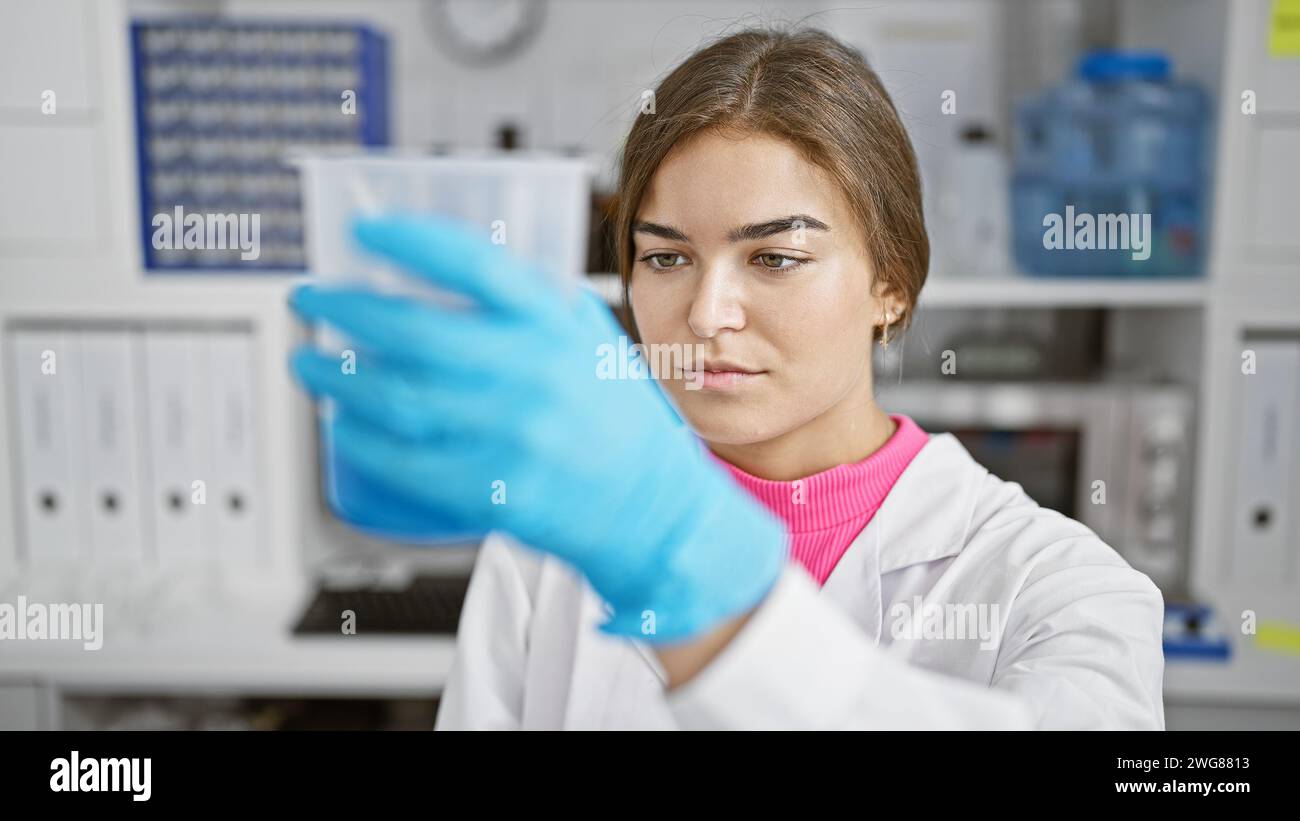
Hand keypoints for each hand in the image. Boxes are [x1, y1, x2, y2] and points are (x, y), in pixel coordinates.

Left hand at [288, 215, 785, 641]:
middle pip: (413, 331)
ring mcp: (510, 434)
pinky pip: (404, 460)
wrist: (652, 506)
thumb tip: (447, 270)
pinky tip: (340, 424)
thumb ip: (533, 304)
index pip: (470, 262)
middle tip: (312, 300)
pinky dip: (360, 439)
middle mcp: (532, 373)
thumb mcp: (590, 340)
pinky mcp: (493, 489)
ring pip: (396, 397)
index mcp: (555, 325)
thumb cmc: (617, 419)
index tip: (361, 232)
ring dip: (336, 376)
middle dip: (345, 309)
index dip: (406, 240)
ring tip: (308, 363)